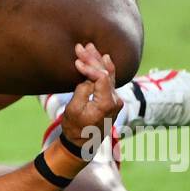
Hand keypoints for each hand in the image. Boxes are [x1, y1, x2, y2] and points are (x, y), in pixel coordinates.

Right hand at [60, 42, 121, 157]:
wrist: (82, 143)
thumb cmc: (75, 127)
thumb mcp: (74, 109)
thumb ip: (82, 90)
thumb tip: (87, 75)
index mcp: (107, 104)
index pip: (101, 77)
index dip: (89, 67)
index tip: (76, 62)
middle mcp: (116, 101)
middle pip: (106, 73)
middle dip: (93, 59)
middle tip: (81, 46)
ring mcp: (115, 100)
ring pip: (108, 75)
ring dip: (98, 60)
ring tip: (90, 47)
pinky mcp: (112, 99)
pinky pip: (108, 80)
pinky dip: (102, 68)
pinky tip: (101, 57)